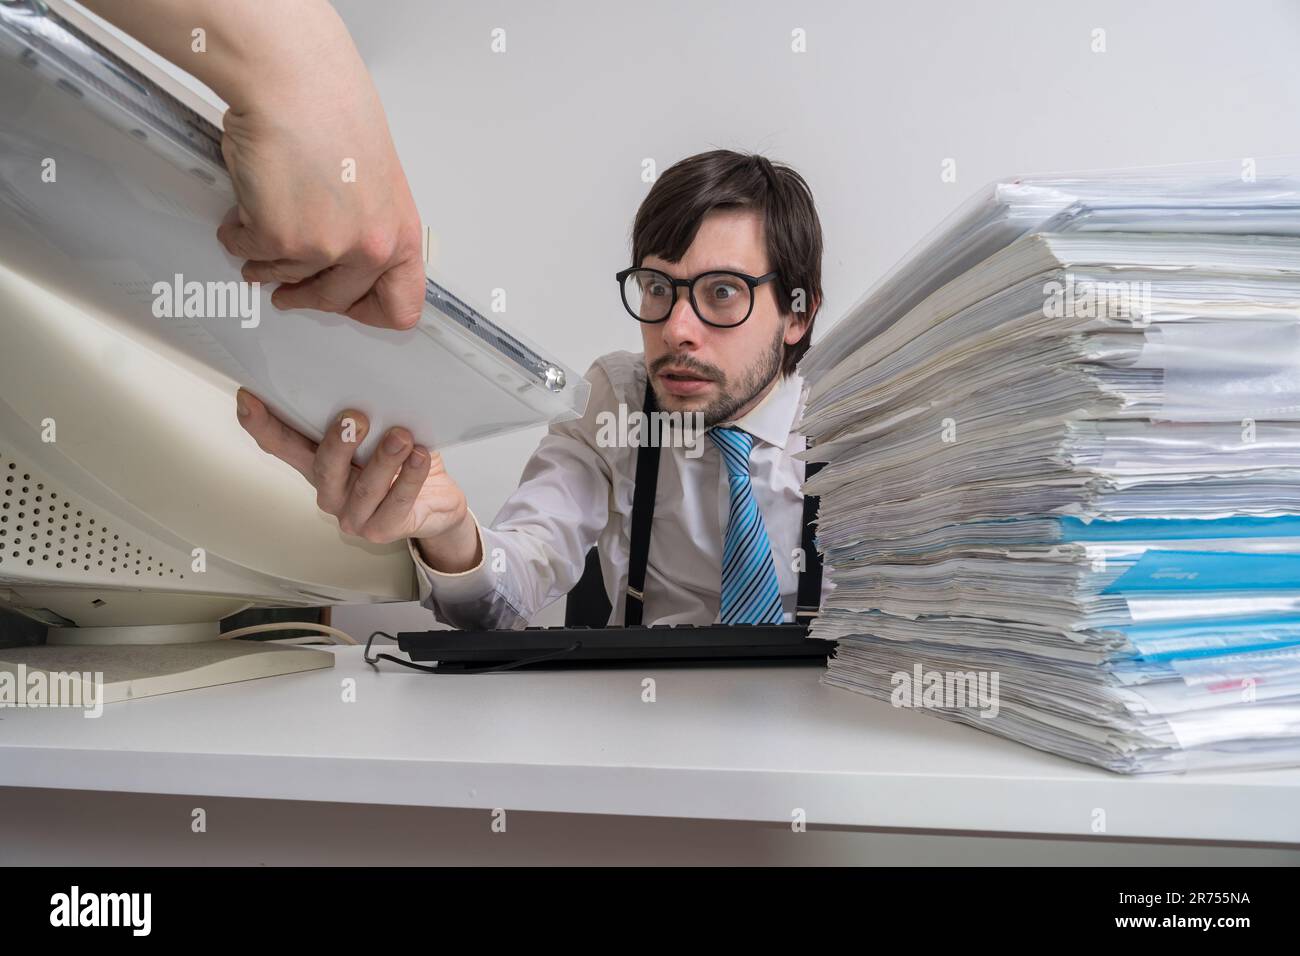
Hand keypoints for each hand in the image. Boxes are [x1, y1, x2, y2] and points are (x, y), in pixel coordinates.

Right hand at [218, 61, 424, 329]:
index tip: (351, 307)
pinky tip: (240, 217)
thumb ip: (367, 223)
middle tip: (290, 293)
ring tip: (259, 244)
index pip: (401, 306)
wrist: (294, 84)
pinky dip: (238, 236)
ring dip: (266, 265)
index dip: (371, 312)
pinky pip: (249, 252)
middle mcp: (368, 249)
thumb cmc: (333, 112)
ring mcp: (323, 249)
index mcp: (399, 234)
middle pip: (336, 300)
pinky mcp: (277, 239)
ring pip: (285, 277)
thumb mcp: (376, 181)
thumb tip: (348, 251)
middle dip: (305, 296)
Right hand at [235, 389, 476, 561]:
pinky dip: (410, 478)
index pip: (282, 444)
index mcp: (319, 462)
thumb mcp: (379, 433)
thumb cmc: (400, 464)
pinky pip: (397, 503)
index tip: (248, 398)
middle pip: (322, 468)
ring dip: (383, 459)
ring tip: (401, 437)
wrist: (435, 505)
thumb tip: (365, 370)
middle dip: (338, 443)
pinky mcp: (382, 529)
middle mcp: (330, 490)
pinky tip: (420, 457)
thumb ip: (366, 412)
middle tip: (355, 418)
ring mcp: (353, 514)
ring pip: (364, 488)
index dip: (262, 425)